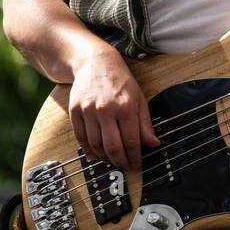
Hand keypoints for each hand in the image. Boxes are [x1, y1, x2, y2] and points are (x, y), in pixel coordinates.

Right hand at [68, 49, 159, 168]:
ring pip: (95, 145)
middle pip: (112, 147)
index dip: (135, 157)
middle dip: (119, 161)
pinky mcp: (75, 111)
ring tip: (111, 160)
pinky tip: (95, 154)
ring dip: (104, 157)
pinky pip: (80, 137)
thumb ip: (146, 123)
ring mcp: (88, 110)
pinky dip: (87, 150)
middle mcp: (106, 109)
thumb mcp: (139, 98)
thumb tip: (154, 144)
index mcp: (126, 106)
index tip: (137, 165)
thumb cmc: (120, 81)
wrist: (95, 63)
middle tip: (123, 165)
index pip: (131, 141)